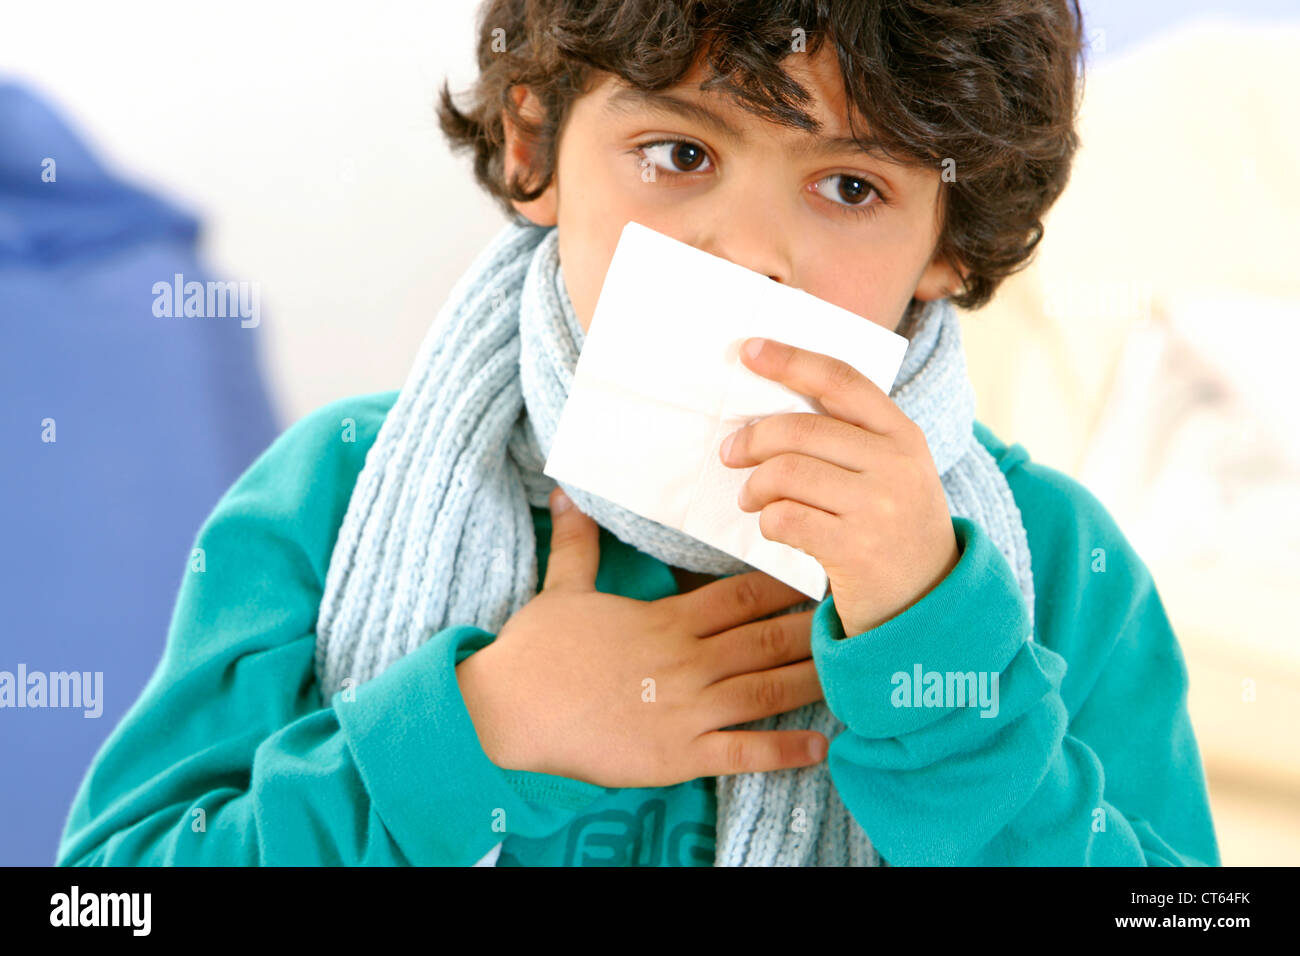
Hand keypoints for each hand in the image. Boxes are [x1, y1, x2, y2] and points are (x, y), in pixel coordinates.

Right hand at [455, 487, 829, 788]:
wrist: (506, 714)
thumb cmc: (535, 652)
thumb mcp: (560, 589)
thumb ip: (577, 542)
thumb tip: (566, 491)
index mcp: (664, 621)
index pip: (739, 595)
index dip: (785, 584)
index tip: (820, 571)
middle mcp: (685, 662)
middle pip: (766, 638)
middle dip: (815, 627)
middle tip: (858, 614)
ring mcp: (686, 711)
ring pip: (766, 690)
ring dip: (814, 680)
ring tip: (856, 672)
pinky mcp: (678, 756)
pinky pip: (742, 753)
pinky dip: (784, 751)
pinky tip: (823, 747)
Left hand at [719, 336, 959, 636]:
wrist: (927, 602)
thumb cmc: (892, 529)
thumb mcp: (891, 473)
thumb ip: (850, 439)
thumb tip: (769, 409)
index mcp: (903, 435)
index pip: (841, 380)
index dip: (791, 360)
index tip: (749, 351)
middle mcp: (896, 465)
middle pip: (799, 429)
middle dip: (752, 440)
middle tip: (730, 453)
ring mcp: (878, 507)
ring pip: (786, 473)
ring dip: (755, 487)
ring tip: (751, 500)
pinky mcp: (855, 549)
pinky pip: (784, 518)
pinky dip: (767, 522)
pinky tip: (774, 528)